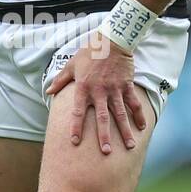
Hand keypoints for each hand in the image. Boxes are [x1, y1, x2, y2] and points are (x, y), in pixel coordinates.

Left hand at [44, 33, 148, 153]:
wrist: (112, 40)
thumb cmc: (89, 52)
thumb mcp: (71, 65)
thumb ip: (60, 80)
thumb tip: (48, 91)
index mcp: (84, 88)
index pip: (78, 112)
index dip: (76, 127)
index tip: (75, 142)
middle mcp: (99, 91)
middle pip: (102, 118)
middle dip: (104, 136)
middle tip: (106, 152)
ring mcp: (115, 89)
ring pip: (120, 114)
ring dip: (124, 131)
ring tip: (130, 146)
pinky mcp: (127, 86)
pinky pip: (133, 103)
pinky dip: (139, 115)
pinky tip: (142, 127)